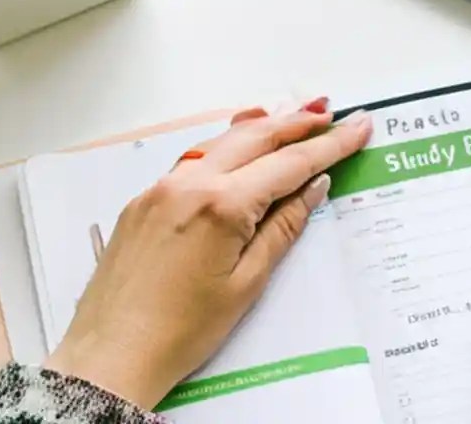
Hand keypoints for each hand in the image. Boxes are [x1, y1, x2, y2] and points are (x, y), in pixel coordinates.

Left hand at [43, 100, 373, 409]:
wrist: (111, 357)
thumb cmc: (181, 330)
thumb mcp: (247, 282)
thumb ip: (283, 227)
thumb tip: (313, 187)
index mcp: (221, 205)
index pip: (290, 163)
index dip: (331, 144)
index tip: (358, 126)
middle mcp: (188, 185)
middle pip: (256, 136)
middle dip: (298, 123)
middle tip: (332, 114)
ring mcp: (160, 189)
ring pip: (221, 142)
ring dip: (262, 129)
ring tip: (295, 121)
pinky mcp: (143, 201)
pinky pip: (193, 161)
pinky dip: (226, 149)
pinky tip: (241, 150)